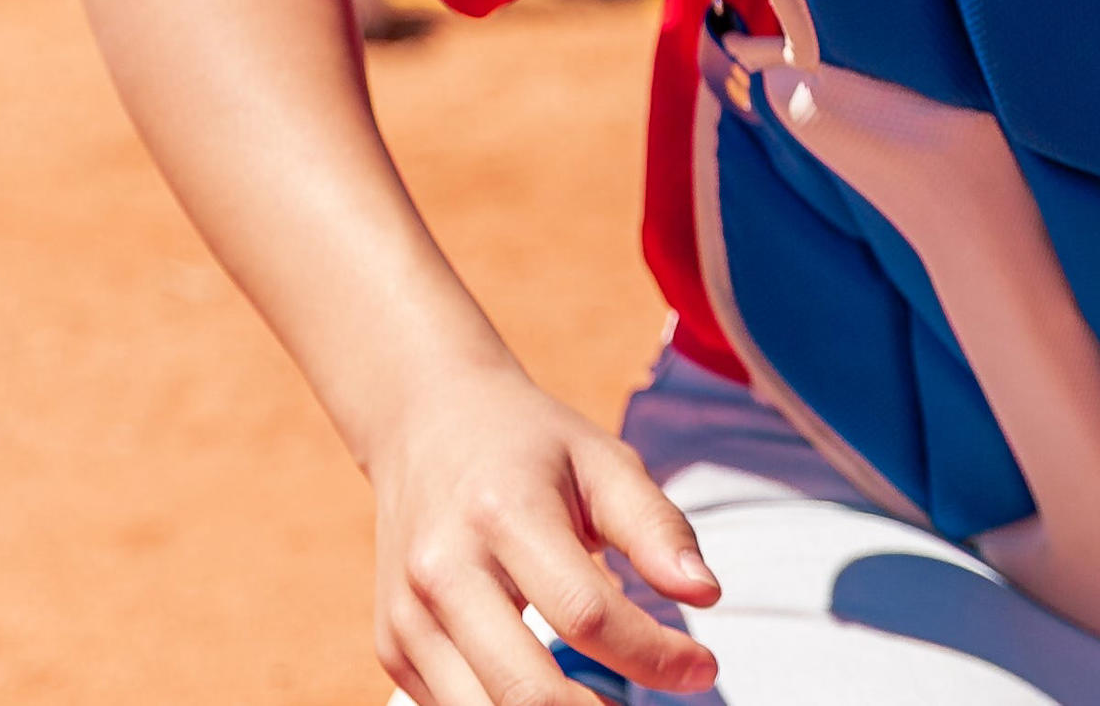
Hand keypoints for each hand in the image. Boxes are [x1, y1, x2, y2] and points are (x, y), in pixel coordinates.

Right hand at [365, 364, 722, 705]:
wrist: (424, 421)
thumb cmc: (529, 445)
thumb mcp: (602, 461)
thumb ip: (656, 527)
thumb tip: (706, 594)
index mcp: (504, 514)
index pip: (585, 615)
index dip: (653, 655)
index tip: (704, 668)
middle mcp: (444, 571)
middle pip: (526, 690)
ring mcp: (409, 616)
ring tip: (607, 705)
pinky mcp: (393, 646)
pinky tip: (554, 696)